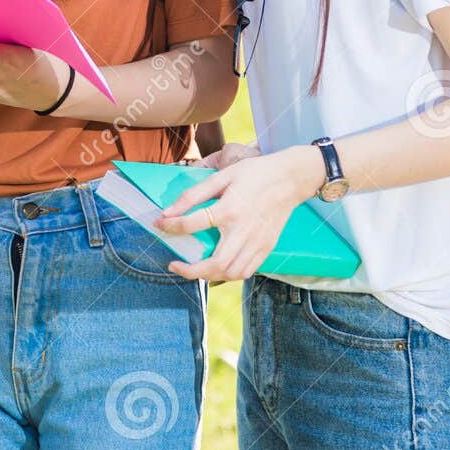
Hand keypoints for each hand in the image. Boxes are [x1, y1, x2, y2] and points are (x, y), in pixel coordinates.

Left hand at [154, 146, 322, 281]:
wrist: (290, 179)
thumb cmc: (255, 174)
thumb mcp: (222, 176)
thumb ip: (193, 195)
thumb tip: (168, 211)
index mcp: (230, 209)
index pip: (192, 224)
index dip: (171, 226)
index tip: (159, 225)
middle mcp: (244, 231)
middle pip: (214, 264)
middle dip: (189, 270)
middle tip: (174, 265)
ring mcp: (257, 243)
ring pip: (230, 273)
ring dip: (208, 275)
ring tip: (195, 267)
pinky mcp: (266, 249)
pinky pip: (245, 272)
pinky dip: (228, 275)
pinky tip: (217, 267)